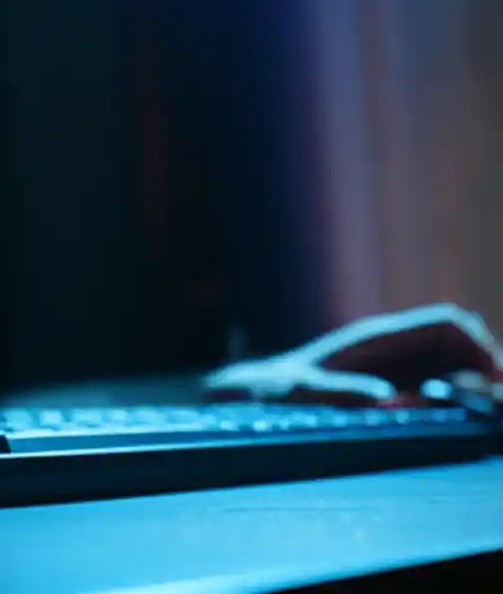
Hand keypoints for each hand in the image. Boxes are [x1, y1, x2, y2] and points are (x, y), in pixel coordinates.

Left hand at [205, 304, 502, 406]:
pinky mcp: (393, 381)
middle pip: (459, 339)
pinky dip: (454, 395)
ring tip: (473, 411)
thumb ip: (340, 391)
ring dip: (471, 381)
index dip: (476, 345)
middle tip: (489, 403)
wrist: (259, 392)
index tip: (490, 380)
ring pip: (453, 359)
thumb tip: (384, 396)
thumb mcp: (303, 392)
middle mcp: (391, 345)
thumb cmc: (278, 390)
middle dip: (483, 365)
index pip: (446, 324)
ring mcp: (394, 362)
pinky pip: (438, 379)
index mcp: (377, 338)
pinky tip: (446, 416)